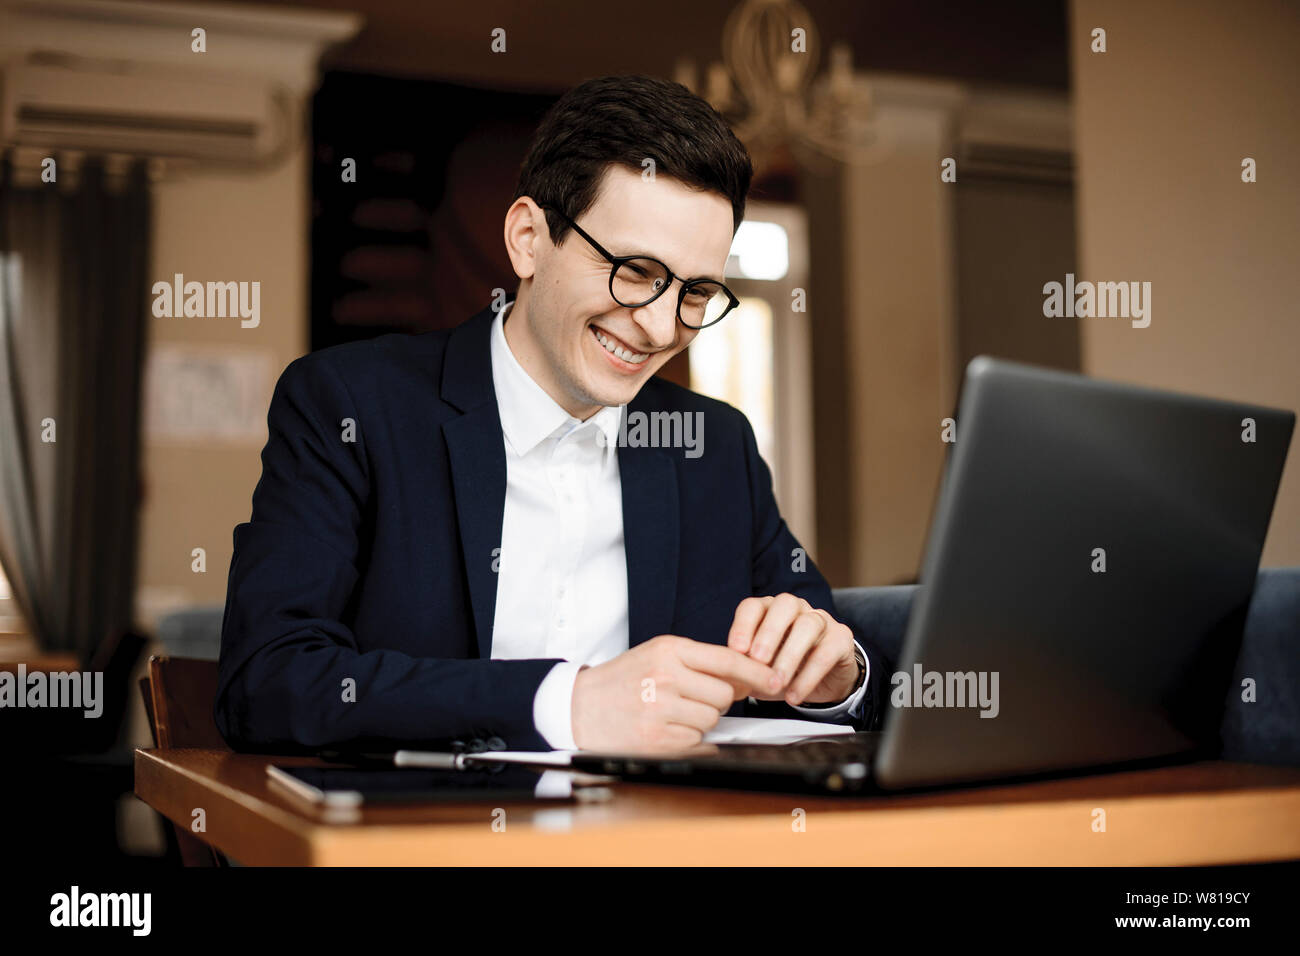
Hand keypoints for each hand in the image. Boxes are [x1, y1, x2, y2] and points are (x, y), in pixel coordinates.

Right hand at [570, 635, 781, 751]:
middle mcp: (667, 676)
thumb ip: (699, 662)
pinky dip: (687, 738)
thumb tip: (748, 678)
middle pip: (725, 693)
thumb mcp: (657, 655)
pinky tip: (664, 728)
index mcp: (669, 649)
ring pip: (712, 718)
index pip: (727, 659)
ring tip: (671, 712)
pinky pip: (697, 741)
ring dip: (700, 720)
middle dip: (716, 700)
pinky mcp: (659, 738)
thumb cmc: (622, 681)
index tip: (775, 680)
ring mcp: (662, 708)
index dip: (757, 671)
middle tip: (688, 698)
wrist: (579, 707)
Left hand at [727, 594, 859, 705]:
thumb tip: (723, 676)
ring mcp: (821, 620)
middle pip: (784, 605)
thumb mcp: (759, 671)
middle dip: (768, 633)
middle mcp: (796, 609)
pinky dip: (809, 675)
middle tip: (757, 661)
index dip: (743, 625)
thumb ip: (743, 669)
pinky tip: (795, 694)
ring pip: (808, 625)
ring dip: (789, 655)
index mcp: (770, 610)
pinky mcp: (841, 638)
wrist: (822, 683)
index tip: (735, 650)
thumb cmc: (784, 671)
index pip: (754, 606)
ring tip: (777, 683)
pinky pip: (827, 651)